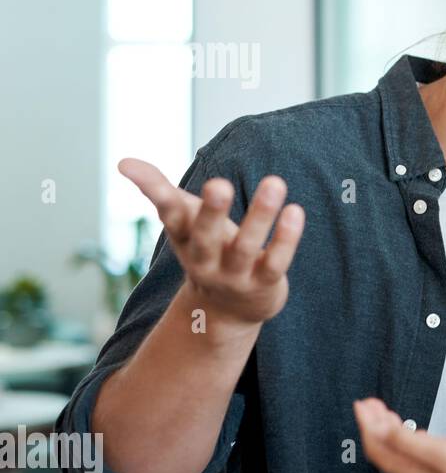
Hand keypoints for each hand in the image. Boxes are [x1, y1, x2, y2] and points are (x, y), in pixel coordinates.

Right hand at [118, 157, 304, 325]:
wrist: (224, 311)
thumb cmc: (205, 249)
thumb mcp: (183, 222)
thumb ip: (158, 190)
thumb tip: (122, 161)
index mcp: (184, 239)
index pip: (170, 216)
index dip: (156, 194)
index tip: (136, 169)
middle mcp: (206, 259)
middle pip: (206, 236)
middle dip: (211, 211)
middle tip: (218, 183)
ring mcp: (235, 274)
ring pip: (247, 246)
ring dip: (260, 215)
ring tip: (274, 182)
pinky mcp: (264, 283)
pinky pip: (276, 261)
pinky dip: (286, 238)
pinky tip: (295, 211)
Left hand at [353, 398, 445, 472]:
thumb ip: (410, 443)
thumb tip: (379, 429)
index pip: (380, 450)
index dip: (367, 425)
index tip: (362, 401)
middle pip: (389, 455)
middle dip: (377, 427)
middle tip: (372, 402)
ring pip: (405, 459)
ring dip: (393, 435)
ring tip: (388, 415)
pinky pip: (422, 463)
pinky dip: (413, 445)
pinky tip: (421, 438)